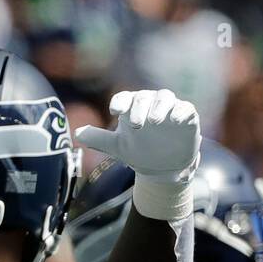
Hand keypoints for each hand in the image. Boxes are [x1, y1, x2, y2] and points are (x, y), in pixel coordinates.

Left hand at [75, 89, 200, 183]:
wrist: (162, 165)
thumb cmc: (138, 150)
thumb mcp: (117, 147)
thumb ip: (99, 139)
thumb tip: (76, 134)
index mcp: (131, 108)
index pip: (124, 99)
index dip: (120, 102)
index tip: (115, 112)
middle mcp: (150, 104)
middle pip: (144, 97)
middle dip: (138, 107)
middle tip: (135, 124)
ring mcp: (169, 109)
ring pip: (165, 97)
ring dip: (160, 106)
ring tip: (154, 120)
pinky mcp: (186, 116)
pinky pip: (185, 108)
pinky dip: (181, 112)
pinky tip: (176, 119)